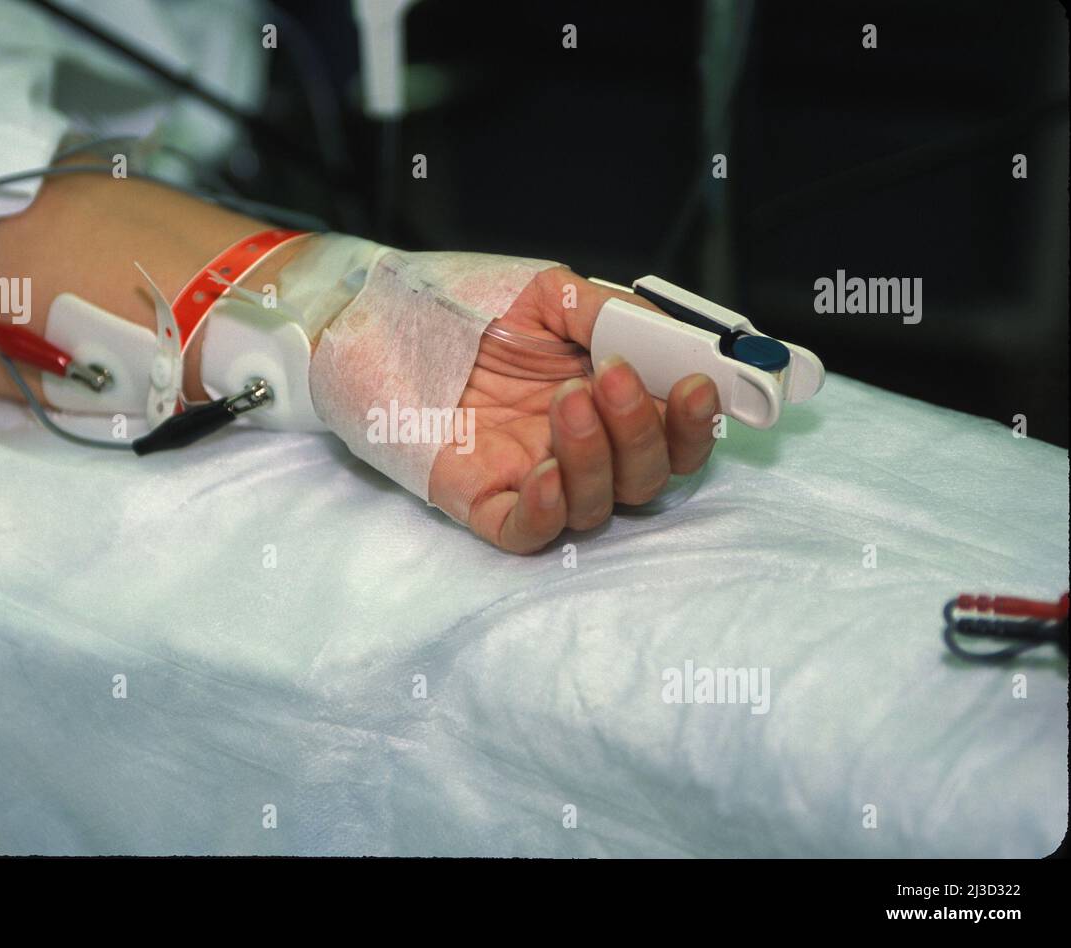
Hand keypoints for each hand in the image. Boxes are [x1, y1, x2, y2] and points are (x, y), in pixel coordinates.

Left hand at [428, 266, 720, 552]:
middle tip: (612, 378)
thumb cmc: (466, 308)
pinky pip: (530, 532)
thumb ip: (609, 313)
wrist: (383, 320)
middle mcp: (580, 447)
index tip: (697, 384)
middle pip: (647, 475)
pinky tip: (544, 471)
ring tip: (566, 399)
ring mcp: (534, 478)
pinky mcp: (485, 502)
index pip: (675, 432)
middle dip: (644, 430)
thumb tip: (667, 338)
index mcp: (609, 400)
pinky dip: (547, 511)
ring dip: (596, 455)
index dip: (696, 420)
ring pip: (598, 503)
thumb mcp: (548, 293)